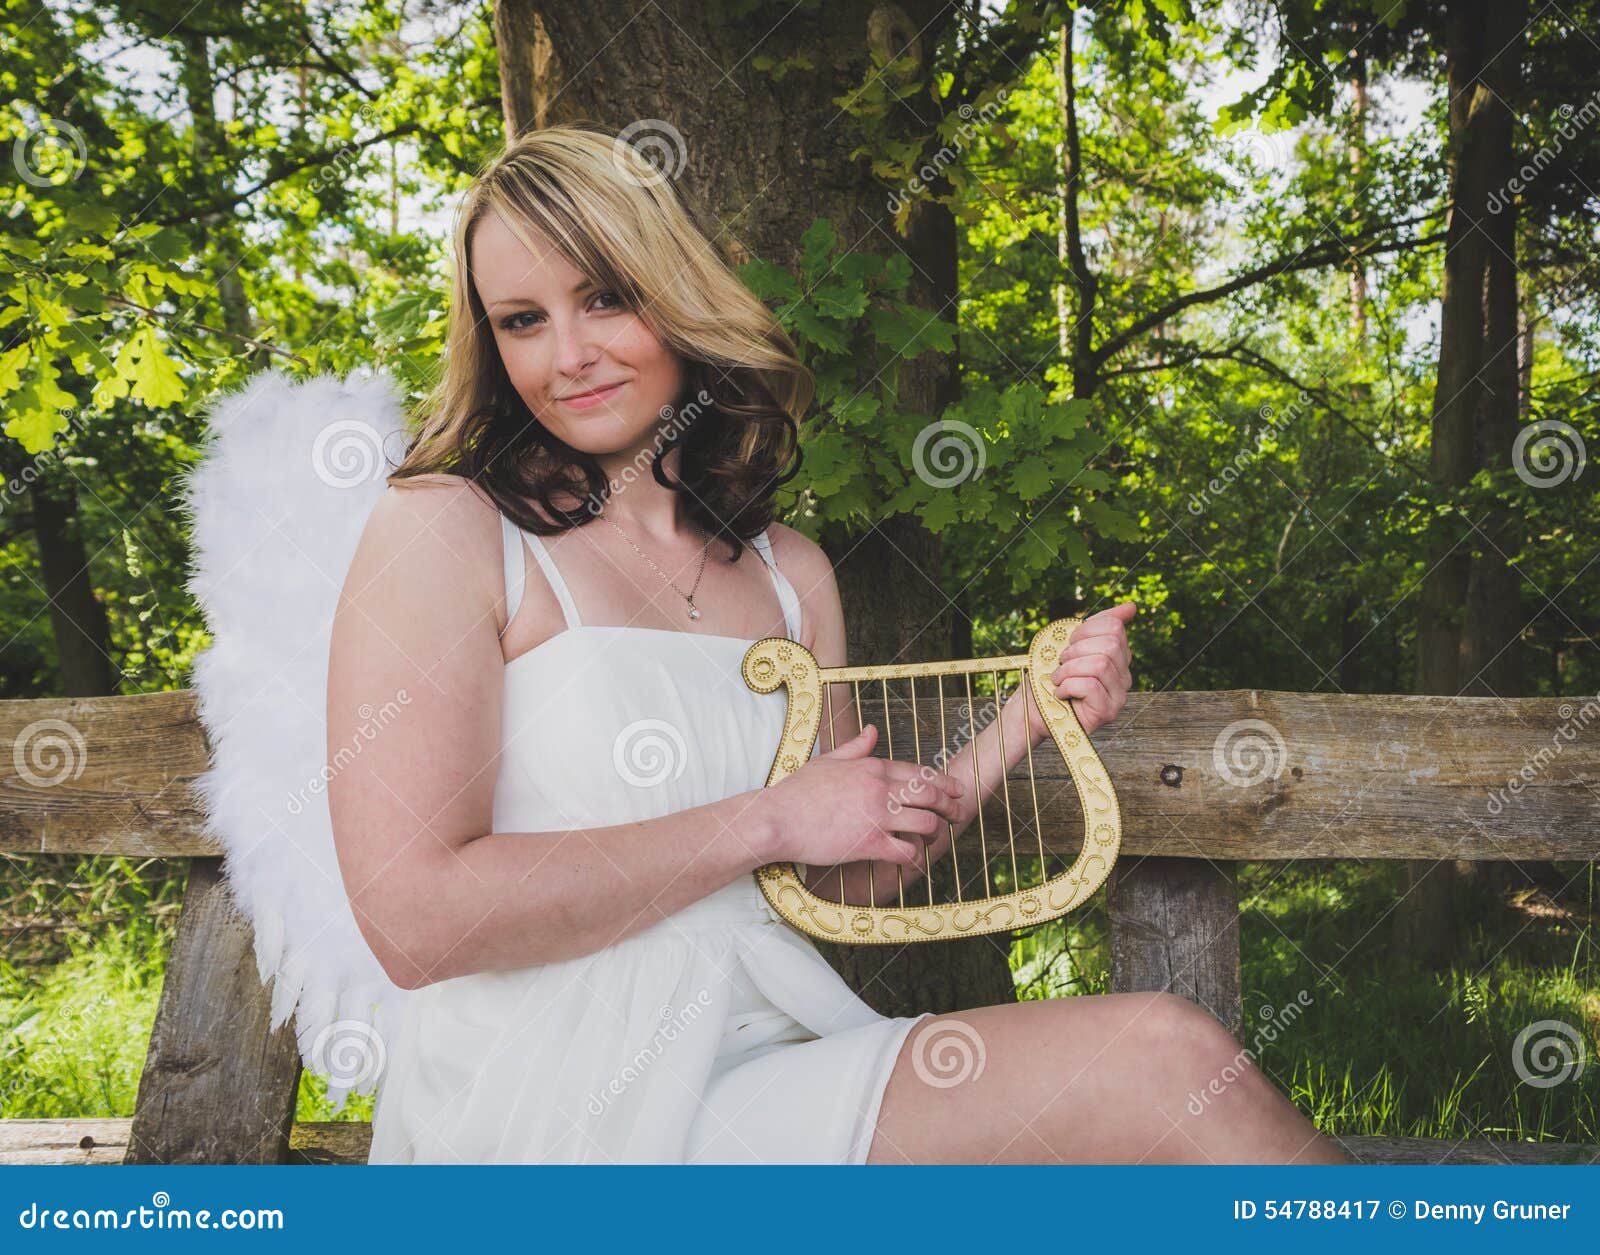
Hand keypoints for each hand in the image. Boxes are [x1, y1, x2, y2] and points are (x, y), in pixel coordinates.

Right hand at [753, 723, 965, 866]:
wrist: (776, 819)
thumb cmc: (796, 792)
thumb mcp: (827, 760)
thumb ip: (855, 747)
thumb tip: (873, 730)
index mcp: (871, 766)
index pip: (918, 772)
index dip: (943, 782)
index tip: (956, 790)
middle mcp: (879, 788)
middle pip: (930, 794)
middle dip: (950, 804)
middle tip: (958, 813)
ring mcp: (876, 816)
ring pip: (926, 822)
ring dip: (935, 831)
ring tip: (934, 837)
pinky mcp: (870, 843)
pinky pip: (906, 851)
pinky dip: (914, 856)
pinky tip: (912, 858)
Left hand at [1014, 601, 1135, 740]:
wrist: (1034, 710)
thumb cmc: (1052, 676)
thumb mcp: (1072, 644)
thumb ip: (1099, 625)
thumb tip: (1131, 607)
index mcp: (1118, 656)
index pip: (1114, 627)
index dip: (1085, 630)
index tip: (1069, 644)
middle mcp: (1124, 676)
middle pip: (1110, 645)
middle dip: (1076, 650)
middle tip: (1062, 663)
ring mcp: (1119, 695)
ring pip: (1100, 665)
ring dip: (1069, 670)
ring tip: (1058, 679)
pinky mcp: (1108, 712)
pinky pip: (1091, 686)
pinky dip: (1068, 686)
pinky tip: (1061, 693)